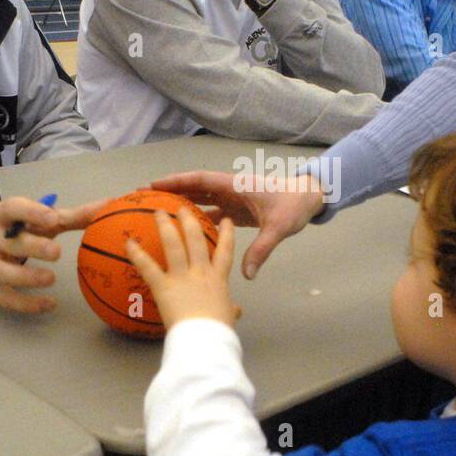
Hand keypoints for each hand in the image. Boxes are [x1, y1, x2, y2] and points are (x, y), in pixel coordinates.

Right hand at [0, 196, 109, 312]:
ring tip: (51, 278)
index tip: (53, 217)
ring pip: (3, 273)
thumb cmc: (19, 228)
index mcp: (3, 214)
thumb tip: (110, 204)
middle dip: (33, 247)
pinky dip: (27, 304)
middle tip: (56, 252)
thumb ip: (73, 215)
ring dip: (26, 278)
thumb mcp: (40, 218)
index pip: (14, 209)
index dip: (32, 213)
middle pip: (11, 243)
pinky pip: (6, 299)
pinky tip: (49, 304)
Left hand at [125, 209, 239, 329]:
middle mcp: (201, 272)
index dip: (226, 234)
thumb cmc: (218, 331)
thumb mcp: (228, 317)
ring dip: (165, 227)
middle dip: (189, 221)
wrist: (206, 338)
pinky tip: (128, 243)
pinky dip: (137, 254)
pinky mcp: (164, 286)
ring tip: (158, 213)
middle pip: (196, 240)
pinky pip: (148, 267)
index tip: (226, 220)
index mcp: (218, 279)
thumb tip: (235, 311)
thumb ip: (229, 309)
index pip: (224, 251)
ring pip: (174, 245)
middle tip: (183, 208)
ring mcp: (182, 277)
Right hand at [151, 170, 324, 279]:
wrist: (310, 199)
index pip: (200, 181)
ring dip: (182, 205)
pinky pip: (213, 212)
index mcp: (236, 185)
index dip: (176, 182)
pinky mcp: (238, 210)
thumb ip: (262, 250)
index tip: (154, 185)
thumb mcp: (279, 228)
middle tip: (145, 197)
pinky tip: (185, 232)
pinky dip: (198, 219)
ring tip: (158, 214)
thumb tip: (247, 275)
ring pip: (202, 200)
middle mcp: (231, 189)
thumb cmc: (294, 206)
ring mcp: (234, 199)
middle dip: (171, 191)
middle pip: (195, 188)